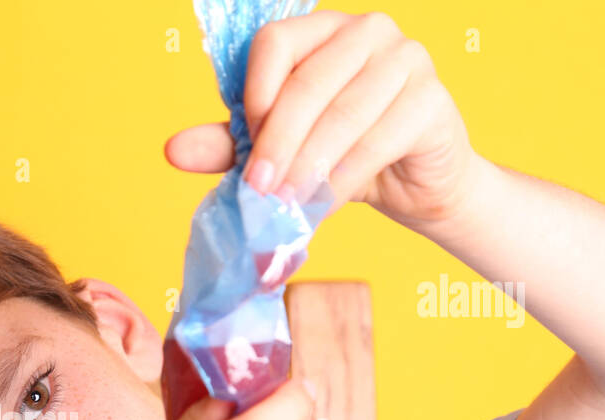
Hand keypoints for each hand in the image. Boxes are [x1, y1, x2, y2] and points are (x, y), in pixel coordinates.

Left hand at [165, 10, 477, 232]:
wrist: (411, 184)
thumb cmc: (340, 156)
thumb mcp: (280, 149)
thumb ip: (230, 144)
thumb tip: (173, 150)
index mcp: (322, 30)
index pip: (275, 43)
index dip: (254, 97)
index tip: (246, 151)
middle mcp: (367, 30)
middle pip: (307, 83)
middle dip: (276, 144)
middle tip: (258, 192)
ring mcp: (406, 58)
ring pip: (342, 114)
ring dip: (307, 166)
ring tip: (285, 205)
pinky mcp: (431, 99)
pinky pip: (378, 140)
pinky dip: (343, 179)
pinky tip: (322, 204)